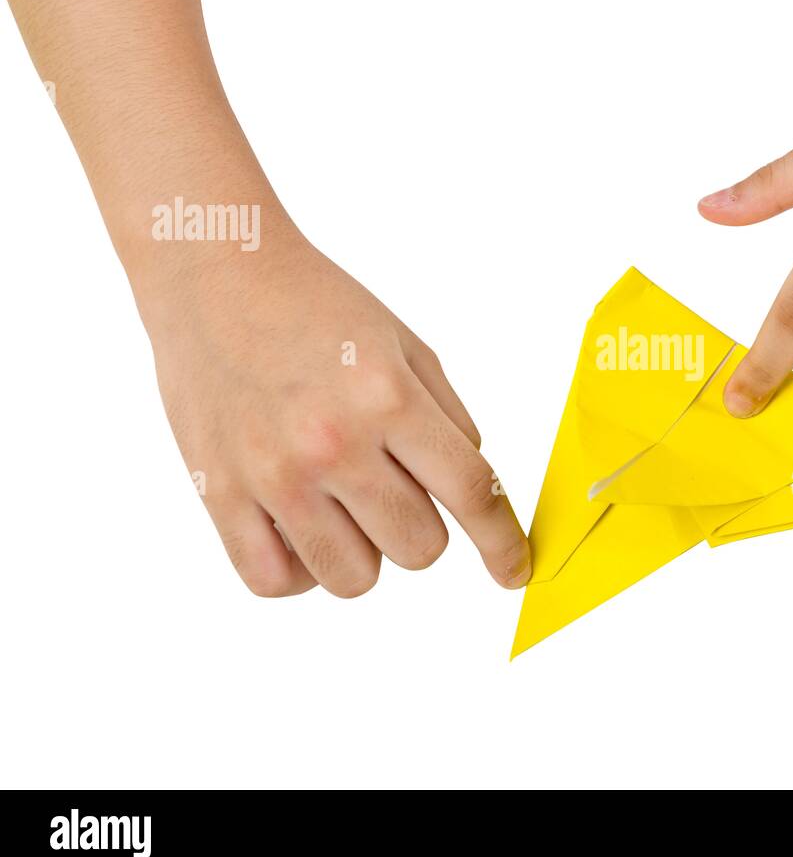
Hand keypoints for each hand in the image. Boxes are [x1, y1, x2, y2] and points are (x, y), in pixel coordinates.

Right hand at [147, 224, 530, 596]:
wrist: (216, 274)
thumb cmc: (316, 307)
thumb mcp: (406, 345)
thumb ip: (449, 419)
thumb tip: (474, 491)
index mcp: (388, 397)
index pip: (470, 491)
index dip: (502, 542)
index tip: (513, 571)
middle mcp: (332, 442)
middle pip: (419, 547)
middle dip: (420, 526)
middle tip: (390, 486)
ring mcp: (273, 474)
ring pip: (354, 578)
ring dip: (364, 552)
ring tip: (342, 506)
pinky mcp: (218, 494)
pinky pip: (274, 583)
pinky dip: (300, 572)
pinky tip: (302, 531)